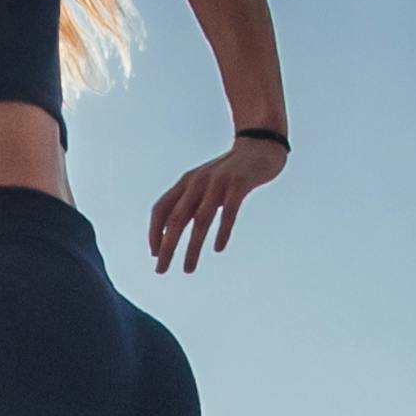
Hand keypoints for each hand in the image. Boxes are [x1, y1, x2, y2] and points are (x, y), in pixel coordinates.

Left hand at [146, 136, 281, 272]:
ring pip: (200, 219)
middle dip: (167, 246)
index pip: (161, 209)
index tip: (155, 254)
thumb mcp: (205, 185)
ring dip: (192, 246)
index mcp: (187, 182)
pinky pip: (229, 211)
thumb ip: (189, 204)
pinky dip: (222, 231)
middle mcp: (198, 182)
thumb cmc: (231, 172)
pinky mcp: (239, 184)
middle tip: (161, 270)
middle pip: (176, 218)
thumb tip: (169, 232)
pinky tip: (218, 248)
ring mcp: (218, 182)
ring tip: (188, 268)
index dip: (154, 232)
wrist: (260, 146)